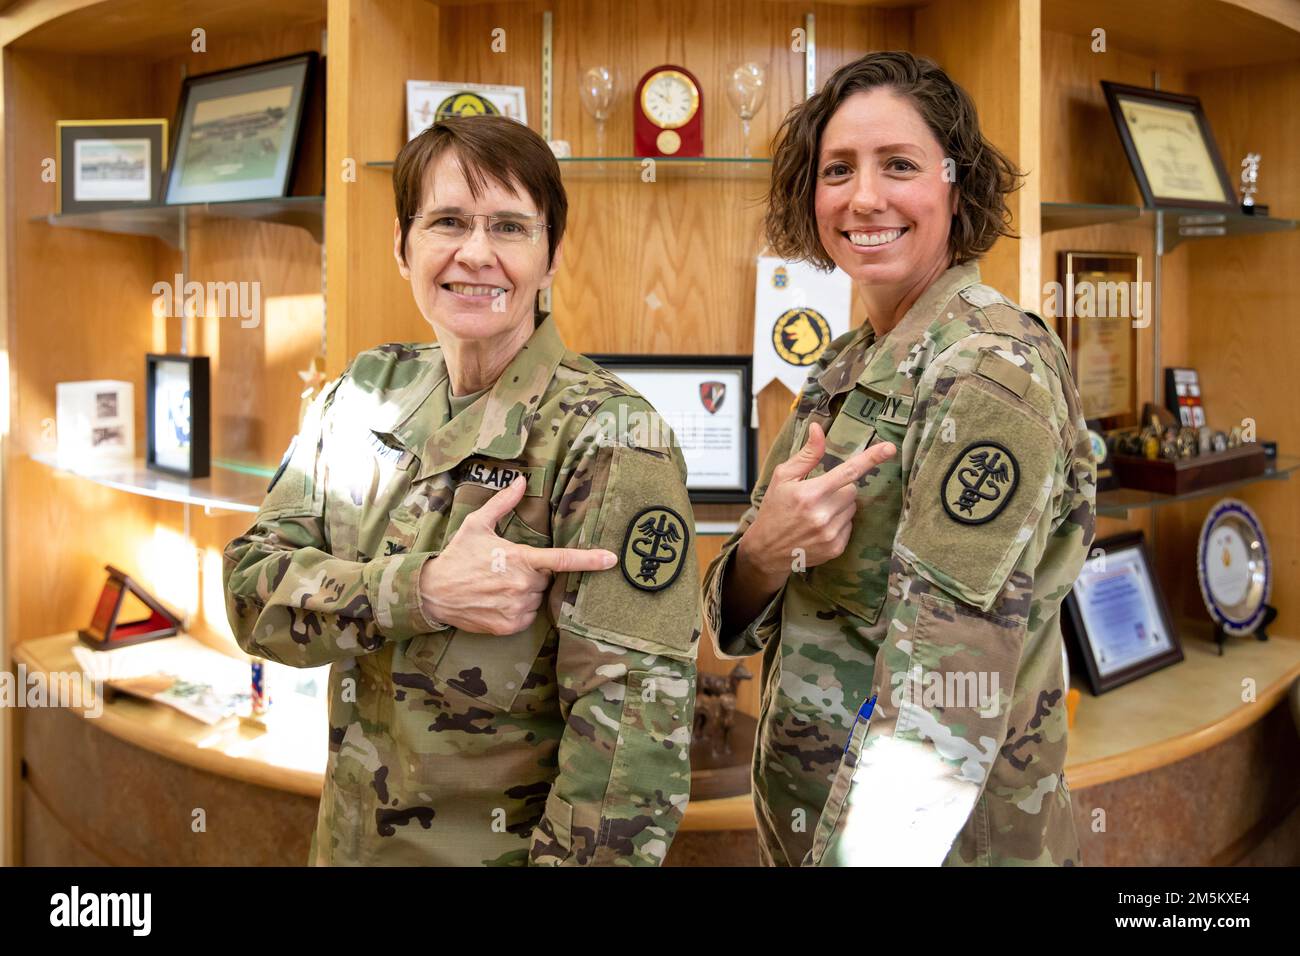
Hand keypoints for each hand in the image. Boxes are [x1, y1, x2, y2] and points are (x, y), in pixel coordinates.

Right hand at [418, 475, 616, 634]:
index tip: (611, 560)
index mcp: (520, 559)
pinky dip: (518, 610)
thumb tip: (521, 480)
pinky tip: (497, 601)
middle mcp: (522, 585)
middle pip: (546, 579)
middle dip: (532, 574)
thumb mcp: (477, 524)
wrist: (434, 593)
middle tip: (506, 569)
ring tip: (499, 586)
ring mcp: (516, 607)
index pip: (562, 560)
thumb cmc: (457, 556)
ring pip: (537, 599)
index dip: (589, 560)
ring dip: (526, 593)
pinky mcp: (509, 625)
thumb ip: (503, 503)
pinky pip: (528, 616)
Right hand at [737, 422, 895, 590]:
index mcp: (810, 494)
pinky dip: (839, 523)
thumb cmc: (774, 509)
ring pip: (852, 508)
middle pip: (853, 490)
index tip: (889, 448)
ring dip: (840, 506)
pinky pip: (850, 526)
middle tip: (819, 495)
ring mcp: (830, 533)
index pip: (848, 471)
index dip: (871, 458)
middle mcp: (822, 515)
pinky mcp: (836, 548)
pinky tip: (820, 526)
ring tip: (817, 513)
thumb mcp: (783, 477)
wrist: (767, 550)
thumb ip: (806, 455)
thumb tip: (818, 429)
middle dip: (840, 488)